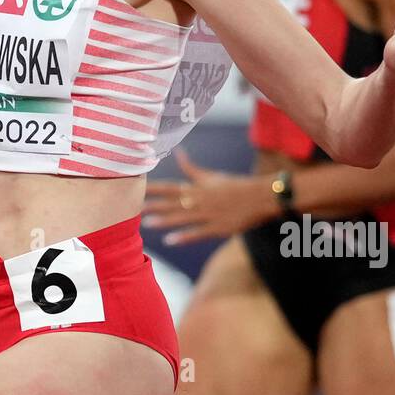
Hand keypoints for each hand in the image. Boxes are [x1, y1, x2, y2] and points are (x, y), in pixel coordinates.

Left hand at [143, 149, 279, 244]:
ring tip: (147, 223)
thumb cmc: (235, 185)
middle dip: (153, 205)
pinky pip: (198, 233)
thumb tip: (178, 152)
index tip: (137, 187)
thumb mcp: (212, 176)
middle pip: (173, 202)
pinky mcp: (218, 228)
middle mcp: (201, 200)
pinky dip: (184, 237)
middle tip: (133, 208)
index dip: (153, 188)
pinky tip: (170, 241)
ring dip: (164, 220)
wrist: (261, 197)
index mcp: (198, 188)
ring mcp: (209, 214)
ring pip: (183, 217)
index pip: (171, 187)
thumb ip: (192, 168)